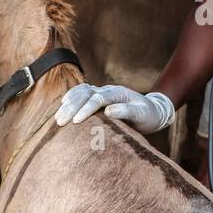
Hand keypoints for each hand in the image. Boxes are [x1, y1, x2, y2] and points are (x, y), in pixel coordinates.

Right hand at [54, 84, 174, 133]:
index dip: (85, 109)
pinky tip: (63, 106)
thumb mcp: (142, 115)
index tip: (75, 122)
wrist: (154, 111)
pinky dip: (72, 98)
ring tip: (58, 117)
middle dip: (71, 107)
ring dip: (68, 103)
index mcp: (118, 93)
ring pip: (81, 92)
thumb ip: (128, 112)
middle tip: (60, 121)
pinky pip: (82, 94)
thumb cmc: (149, 115)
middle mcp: (108, 90)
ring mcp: (103, 92)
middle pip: (85, 94)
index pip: (97, 99)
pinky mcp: (100, 98)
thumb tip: (109, 111)